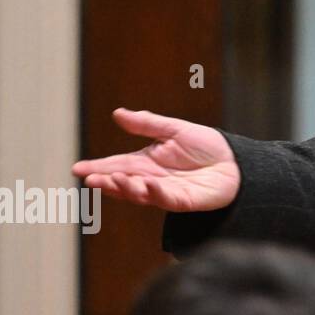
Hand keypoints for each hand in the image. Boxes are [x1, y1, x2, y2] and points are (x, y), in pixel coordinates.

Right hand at [72, 108, 240, 211]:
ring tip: (111, 180)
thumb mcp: (175, 129)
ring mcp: (166, 192)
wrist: (237, 162)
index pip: (117, 165)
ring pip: (139, 193)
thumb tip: (118, 113)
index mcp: (147, 162)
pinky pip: (165, 198)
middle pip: (123, 182)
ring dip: (124, 188)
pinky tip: (144, 185)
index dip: (98, 167)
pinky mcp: (183, 201)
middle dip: (105, 181)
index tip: (77, 169)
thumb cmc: (208, 147)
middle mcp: (152, 179)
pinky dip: (153, 193)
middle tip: (89, 178)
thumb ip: (147, 124)